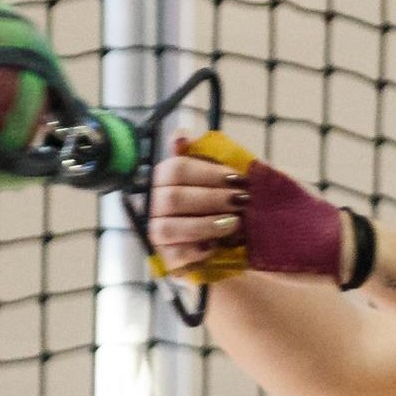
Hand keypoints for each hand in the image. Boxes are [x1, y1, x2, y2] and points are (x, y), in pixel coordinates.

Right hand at [147, 136, 247, 273]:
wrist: (232, 250)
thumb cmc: (225, 207)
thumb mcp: (221, 180)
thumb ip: (202, 156)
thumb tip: (180, 135)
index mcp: (164, 181)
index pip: (176, 169)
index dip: (208, 172)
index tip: (237, 178)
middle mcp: (154, 206)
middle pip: (172, 198)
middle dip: (211, 198)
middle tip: (241, 200)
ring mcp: (156, 234)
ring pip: (168, 227)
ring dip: (205, 224)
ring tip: (235, 223)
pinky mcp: (166, 260)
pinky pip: (174, 255)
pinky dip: (197, 249)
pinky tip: (217, 245)